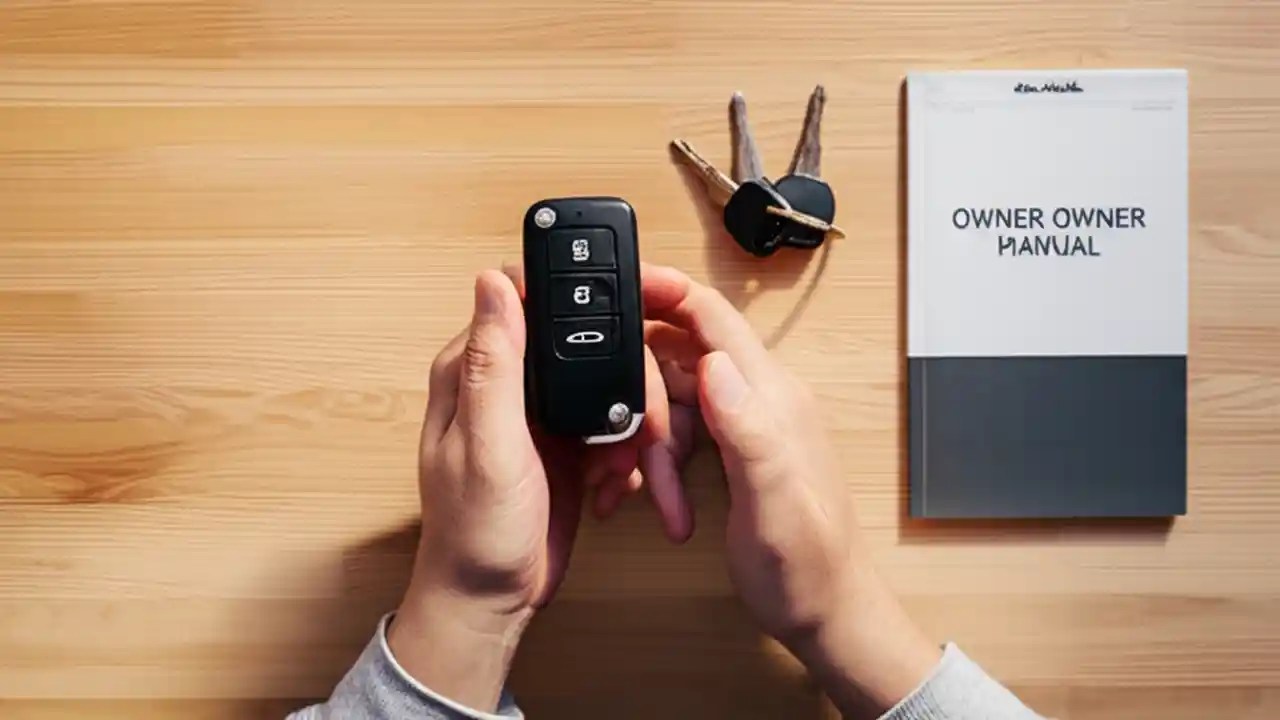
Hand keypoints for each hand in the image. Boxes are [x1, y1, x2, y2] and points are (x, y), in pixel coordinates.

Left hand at [389, 270, 653, 709]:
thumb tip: (492, 281)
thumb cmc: (474, 532)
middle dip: (624, 374)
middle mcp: (505, 383)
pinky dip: (624, 449)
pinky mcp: (564, 440)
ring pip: (605, 381)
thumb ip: (492, 363)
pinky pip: (611, 421)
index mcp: (474, 370)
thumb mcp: (486, 444)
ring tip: (622, 462)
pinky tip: (614, 481)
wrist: (491, 599)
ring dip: (628, 420)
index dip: (581, 288)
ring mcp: (538, 412)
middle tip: (645, 418)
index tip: (635, 301)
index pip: (528, 297)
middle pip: (582, 338)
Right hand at [639, 264, 940, 714]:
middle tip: (618, 431)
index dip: (668, 290)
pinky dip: (659, 458)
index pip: (714, 318)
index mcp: (771, 397)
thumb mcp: (774, 503)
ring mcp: (747, 424)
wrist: (827, 613)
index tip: (621, 279)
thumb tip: (716, 365)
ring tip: (647, 492)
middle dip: (641, 387)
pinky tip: (658, 498)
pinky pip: (682, 431)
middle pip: (682, 354)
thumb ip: (750, 432)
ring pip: (675, 398)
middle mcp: (760, 399)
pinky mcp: (735, 450)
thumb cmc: (807, 566)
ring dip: (649, 438)